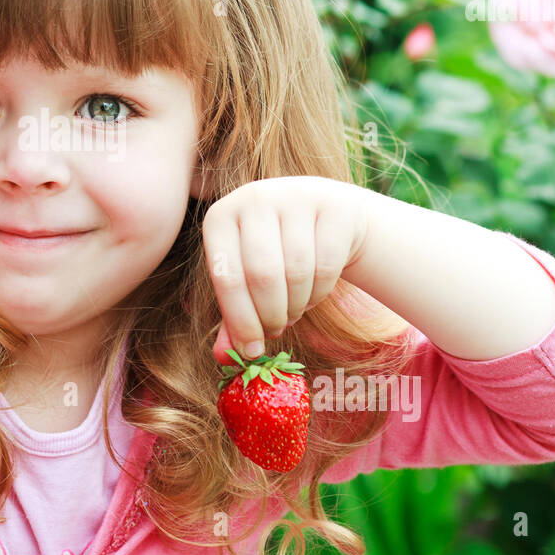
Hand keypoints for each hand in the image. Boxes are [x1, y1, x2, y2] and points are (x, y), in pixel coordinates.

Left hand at [201, 176, 370, 365]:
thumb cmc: (274, 253)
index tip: (252, 350)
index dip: (240, 321)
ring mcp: (296, 196)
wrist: (325, 214)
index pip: (226, 277)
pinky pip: (327, 266)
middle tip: (275, 331)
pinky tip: (312, 292)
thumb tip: (224, 358)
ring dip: (296, 306)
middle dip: (270, 316)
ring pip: (297, 272)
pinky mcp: (334, 205)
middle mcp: (254, 198)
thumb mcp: (246, 280)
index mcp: (221, 216)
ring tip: (292, 309)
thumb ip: (233, 317)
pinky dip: (320, 292)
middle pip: (262, 276)